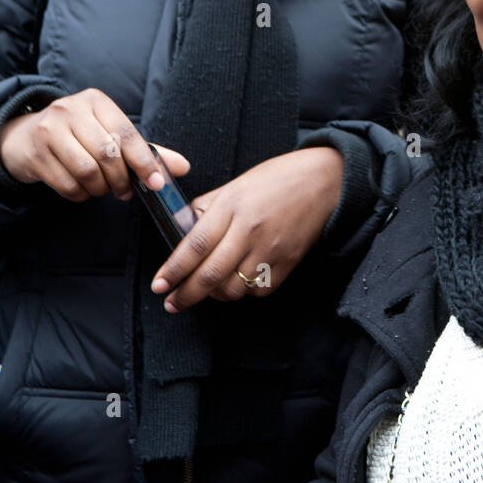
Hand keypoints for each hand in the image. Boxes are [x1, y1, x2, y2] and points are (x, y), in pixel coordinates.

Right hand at [0, 88, 189, 201]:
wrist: (26, 137)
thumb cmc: (78, 136)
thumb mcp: (110, 134)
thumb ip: (145, 150)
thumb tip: (183, 167)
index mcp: (96, 101)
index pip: (126, 133)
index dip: (143, 161)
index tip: (155, 183)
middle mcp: (71, 110)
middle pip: (107, 154)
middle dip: (121, 180)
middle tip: (125, 192)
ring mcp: (50, 130)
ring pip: (87, 171)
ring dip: (100, 189)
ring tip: (102, 189)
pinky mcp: (35, 153)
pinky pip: (68, 185)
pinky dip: (81, 195)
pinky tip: (82, 190)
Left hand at [150, 146, 343, 312]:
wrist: (323, 181)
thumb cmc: (276, 179)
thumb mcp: (235, 185)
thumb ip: (207, 209)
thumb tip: (181, 231)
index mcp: (233, 206)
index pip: (195, 246)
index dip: (174, 270)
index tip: (159, 285)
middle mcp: (250, 230)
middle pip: (210, 275)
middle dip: (186, 295)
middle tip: (172, 303)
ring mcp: (271, 250)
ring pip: (233, 289)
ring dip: (215, 295)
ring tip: (207, 288)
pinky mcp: (288, 264)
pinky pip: (258, 291)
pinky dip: (243, 292)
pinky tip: (238, 281)